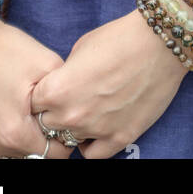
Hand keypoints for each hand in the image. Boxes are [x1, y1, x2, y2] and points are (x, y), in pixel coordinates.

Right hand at [0, 7, 73, 159]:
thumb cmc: (6, 50)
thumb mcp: (47, 64)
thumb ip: (65, 95)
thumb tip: (74, 112)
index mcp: (15, 133)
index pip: (52, 155)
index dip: (64, 140)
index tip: (64, 122)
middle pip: (32, 156)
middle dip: (43, 140)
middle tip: (45, 115)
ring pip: (12, 155)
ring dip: (23, 143)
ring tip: (26, 116)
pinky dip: (3, 142)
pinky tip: (8, 120)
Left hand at [30, 9, 189, 159]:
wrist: (159, 43)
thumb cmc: (119, 38)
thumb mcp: (80, 48)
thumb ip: (64, 74)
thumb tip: (62, 86)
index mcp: (56, 90)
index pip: (33, 104)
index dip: (42, 95)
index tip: (53, 88)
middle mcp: (71, 115)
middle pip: (47, 126)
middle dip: (55, 113)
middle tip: (71, 98)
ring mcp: (95, 130)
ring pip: (69, 141)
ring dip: (74, 128)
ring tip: (88, 109)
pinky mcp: (119, 138)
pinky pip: (93, 155)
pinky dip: (92, 144)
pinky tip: (98, 128)